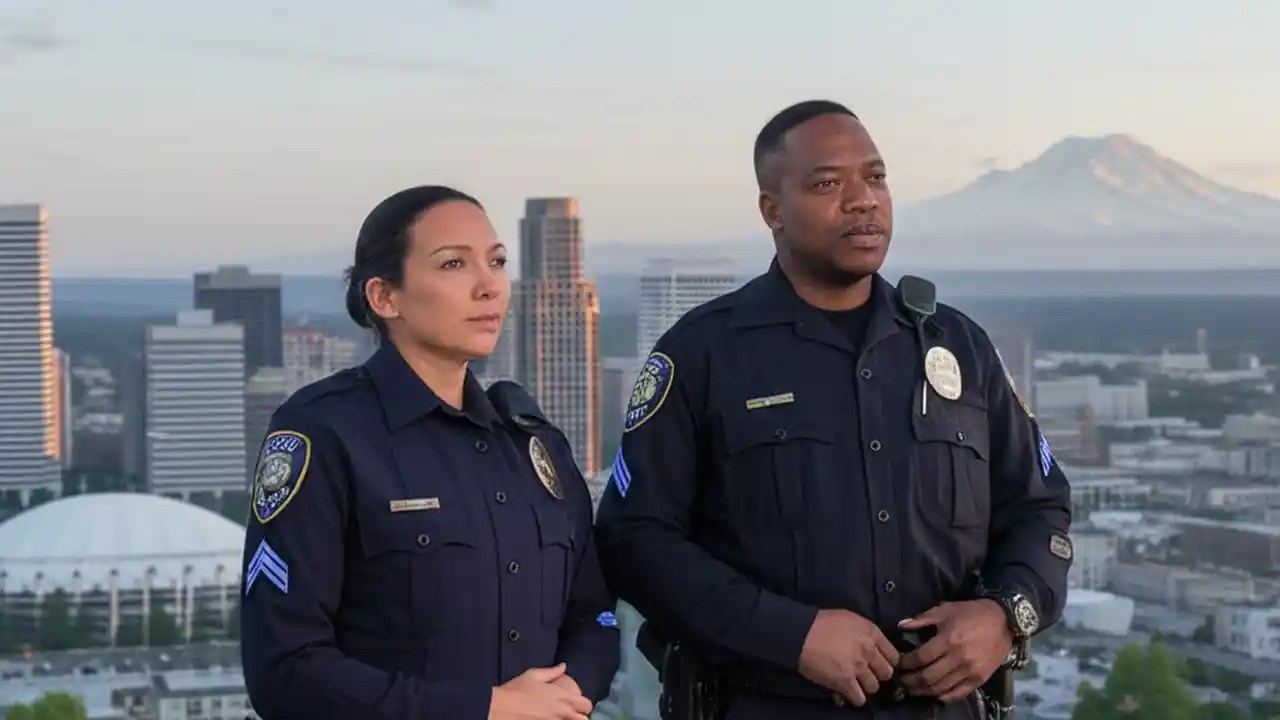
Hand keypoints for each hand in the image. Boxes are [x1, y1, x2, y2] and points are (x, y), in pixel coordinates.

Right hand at [489, 663, 593, 719]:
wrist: (499, 708)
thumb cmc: (515, 691)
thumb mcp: (532, 675)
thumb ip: (551, 672)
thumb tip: (563, 666)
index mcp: (562, 697)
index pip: (586, 704)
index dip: (583, 706)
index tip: (576, 705)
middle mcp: (562, 712)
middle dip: (580, 717)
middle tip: (571, 716)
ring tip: (563, 719)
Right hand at [797, 608, 899, 706]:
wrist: (800, 633)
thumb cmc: (821, 623)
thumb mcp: (850, 619)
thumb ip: (865, 633)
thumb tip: (873, 645)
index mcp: (871, 632)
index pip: (893, 655)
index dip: (886, 662)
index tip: (878, 664)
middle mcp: (868, 650)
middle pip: (886, 673)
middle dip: (877, 675)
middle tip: (866, 673)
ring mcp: (857, 667)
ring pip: (874, 687)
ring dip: (865, 686)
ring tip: (854, 682)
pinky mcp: (844, 681)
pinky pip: (859, 698)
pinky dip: (854, 697)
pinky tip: (847, 691)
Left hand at [896, 600, 1012, 702]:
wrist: (1004, 621)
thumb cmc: (972, 613)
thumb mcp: (945, 610)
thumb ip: (922, 619)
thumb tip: (900, 626)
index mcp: (949, 639)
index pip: (920, 658)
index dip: (905, 663)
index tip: (898, 663)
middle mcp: (959, 658)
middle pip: (927, 677)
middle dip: (909, 681)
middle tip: (900, 680)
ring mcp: (970, 671)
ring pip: (940, 688)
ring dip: (922, 691)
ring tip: (911, 688)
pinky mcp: (980, 679)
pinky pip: (958, 694)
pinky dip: (943, 696)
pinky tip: (934, 694)